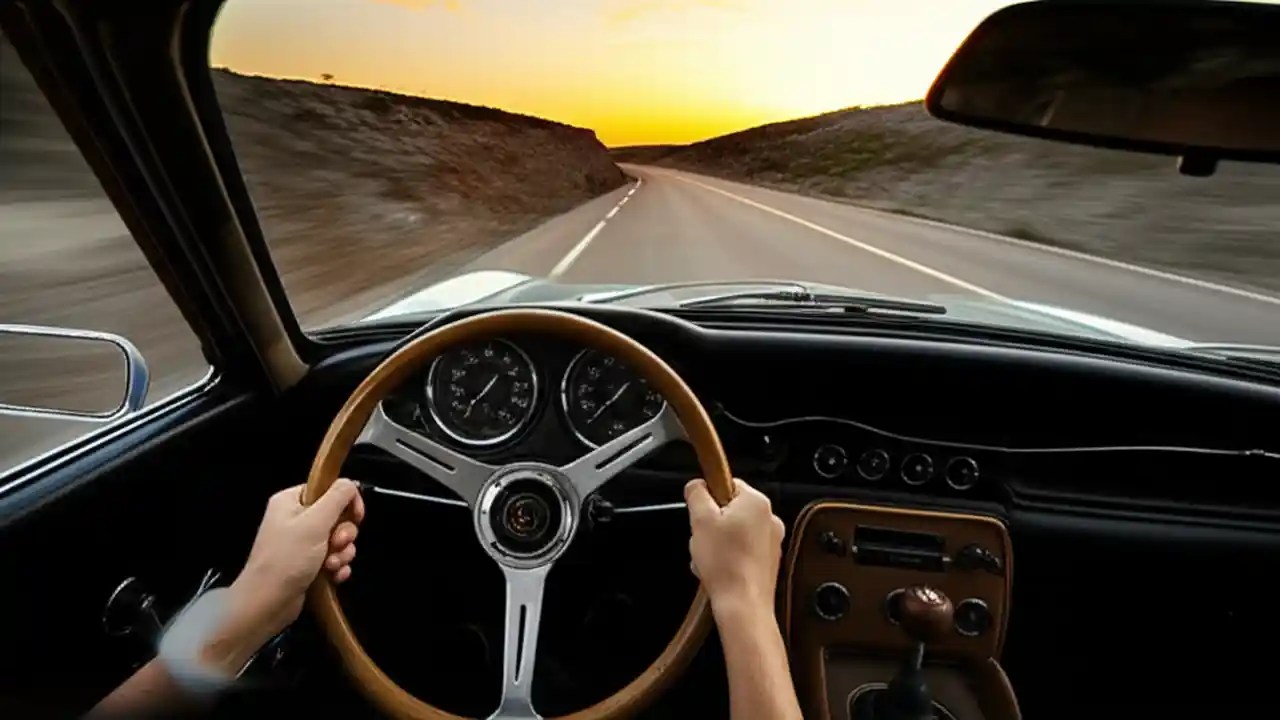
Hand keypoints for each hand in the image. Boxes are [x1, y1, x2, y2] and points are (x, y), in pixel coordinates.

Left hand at [201, 479, 363, 672]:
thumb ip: (337, 497)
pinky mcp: (307, 565)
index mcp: (291, 501)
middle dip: (343, 534)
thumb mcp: (315, 522)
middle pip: (337, 516)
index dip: (346, 502)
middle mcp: (295, 519)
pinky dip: (337, 567)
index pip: (328, 489)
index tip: (355, 517)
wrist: (266, 603)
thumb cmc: (288, 558)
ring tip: (331, 566)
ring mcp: (301, 543)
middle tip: (337, 545)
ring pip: (338, 540)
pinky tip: (334, 576)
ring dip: (342, 553)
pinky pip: (334, 558)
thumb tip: (351, 483)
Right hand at [685, 477, 785, 614]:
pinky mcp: (768, 561)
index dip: (708, 499)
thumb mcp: (700, 520)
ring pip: (734, 532)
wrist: (742, 605)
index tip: (699, 515)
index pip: (727, 483)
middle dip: (711, 525)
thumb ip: (696, 494)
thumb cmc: (724, 563)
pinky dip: (728, 557)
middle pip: (730, 510)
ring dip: (717, 543)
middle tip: (703, 540)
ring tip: (709, 560)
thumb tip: (696, 485)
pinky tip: (718, 570)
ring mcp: (771, 541)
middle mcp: (770, 518)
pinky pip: (742, 550)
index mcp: (756, 502)